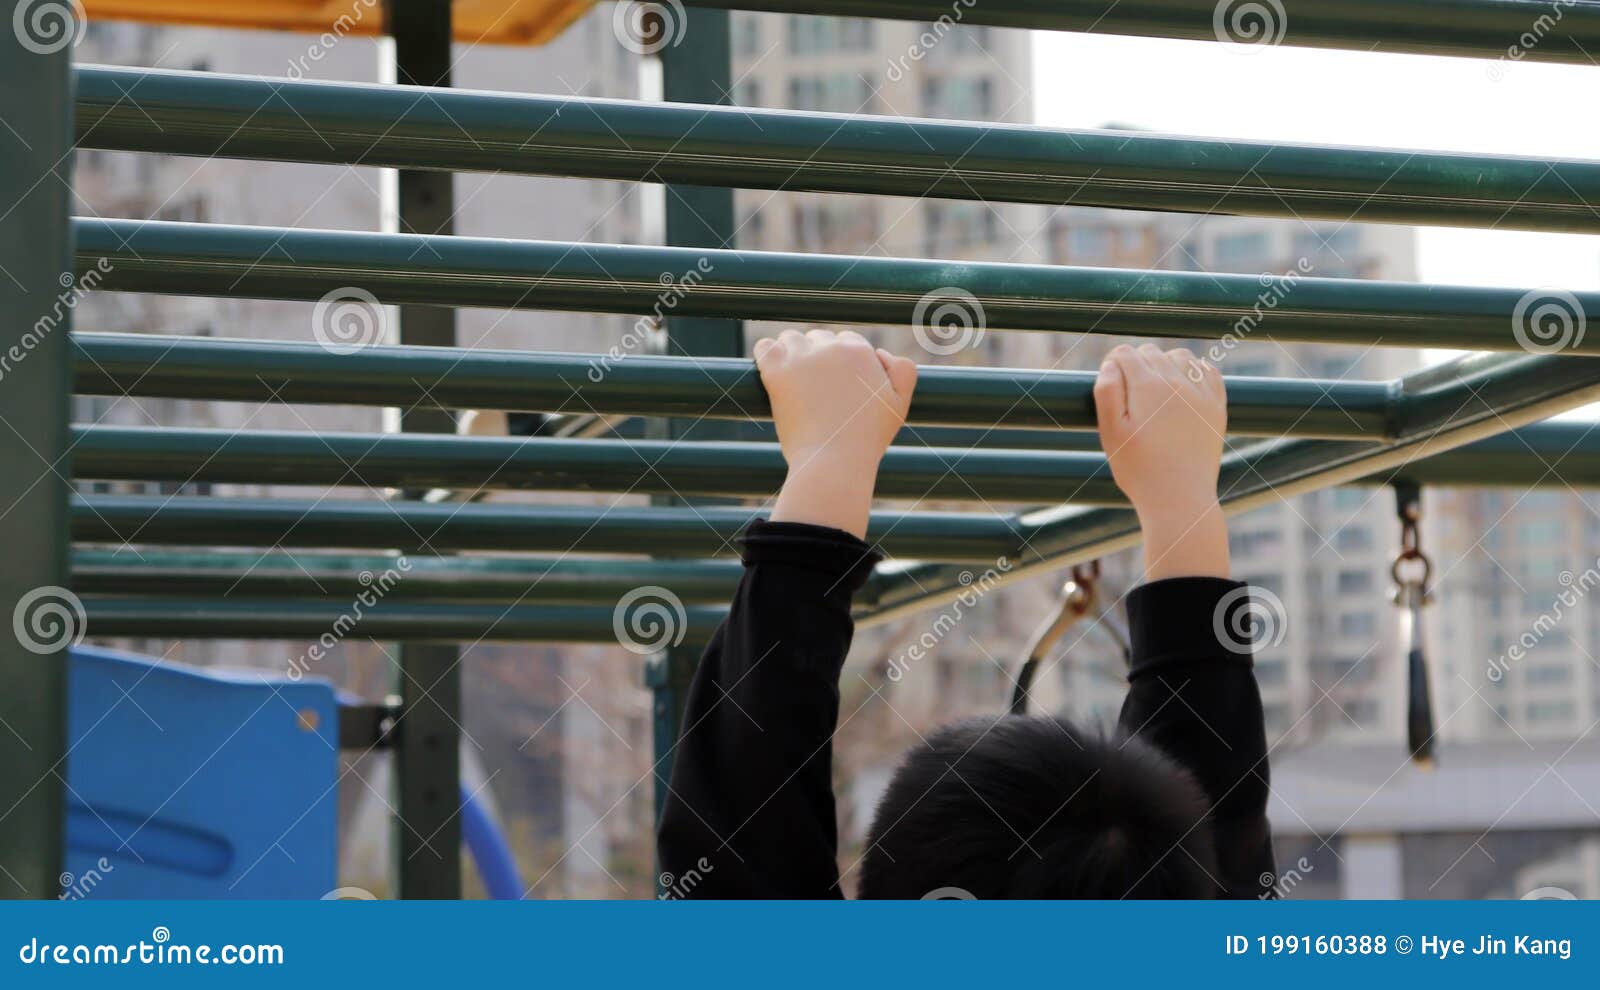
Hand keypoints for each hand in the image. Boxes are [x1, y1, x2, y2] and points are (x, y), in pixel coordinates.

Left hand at [755, 329, 916, 538]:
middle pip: (818, 338)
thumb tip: (880, 354)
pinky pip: (764, 347)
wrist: (834, 463)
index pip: (846, 341)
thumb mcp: (899, 404)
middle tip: (815, 390)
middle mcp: (831, 346)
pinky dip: (766, 356)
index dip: (841, 363)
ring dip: (792, 355)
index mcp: (860, 351)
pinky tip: (771, 374)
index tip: (834, 385)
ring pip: (791, 340)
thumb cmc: (867, 440)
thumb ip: (902, 372)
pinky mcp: (776, 371)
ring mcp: (801, 357)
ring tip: (794, 383)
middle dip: (817, 358)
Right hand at [1094, 344, 1229, 579]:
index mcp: (1147, 387)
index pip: (1124, 353)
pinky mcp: (1217, 406)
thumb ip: (1106, 392)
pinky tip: (1182, 388)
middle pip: (1151, 352)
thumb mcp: (1110, 432)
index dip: (1112, 364)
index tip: (1110, 383)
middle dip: (1135, 364)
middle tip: (1129, 394)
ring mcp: (1201, 393)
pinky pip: (1207, 371)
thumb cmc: (1139, 469)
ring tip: (1154, 389)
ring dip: (1164, 364)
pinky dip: (1193, 371)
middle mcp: (1178, 382)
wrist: (1179, 498)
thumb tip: (1111, 364)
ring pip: (1180, 356)